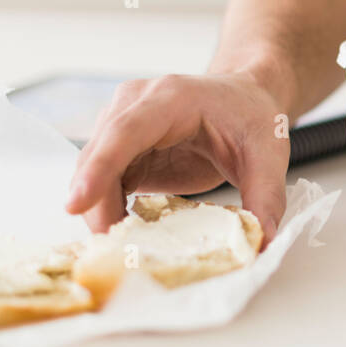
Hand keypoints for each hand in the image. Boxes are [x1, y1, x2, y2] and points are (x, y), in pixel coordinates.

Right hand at [65, 72, 290, 245]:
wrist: (245, 95)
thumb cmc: (252, 116)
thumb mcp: (269, 154)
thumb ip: (266, 196)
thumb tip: (263, 242)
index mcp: (171, 98)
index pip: (125, 132)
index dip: (99, 168)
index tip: (76, 203)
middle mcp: (136, 104)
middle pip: (99, 156)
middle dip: (95, 204)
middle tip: (109, 250)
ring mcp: (122, 123)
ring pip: (92, 171)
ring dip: (99, 210)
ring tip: (119, 248)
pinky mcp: (122, 148)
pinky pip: (101, 180)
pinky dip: (106, 208)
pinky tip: (123, 233)